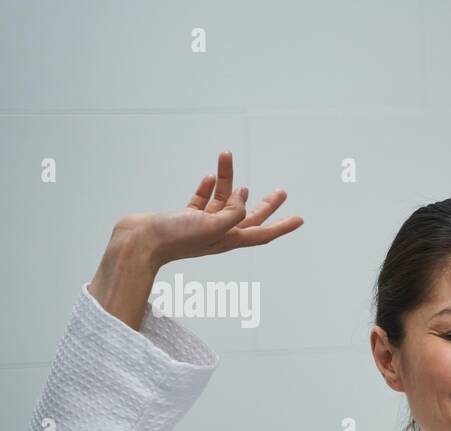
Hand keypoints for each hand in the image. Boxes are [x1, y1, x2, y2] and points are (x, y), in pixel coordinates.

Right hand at [89, 150, 301, 329]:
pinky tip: (211, 177)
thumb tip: (242, 199)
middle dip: (266, 204)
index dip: (283, 226)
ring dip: (227, 180)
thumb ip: (233, 213)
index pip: (264, 233)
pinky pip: (201, 202)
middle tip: (281, 192)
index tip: (300, 219)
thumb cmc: (174, 239)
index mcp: (229, 239)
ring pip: (222, 201)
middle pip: (250, 217)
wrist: (138, 243)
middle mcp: (218, 234)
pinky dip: (208, 189)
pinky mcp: (183, 218)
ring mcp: (200, 226)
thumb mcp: (212, 226)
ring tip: (227, 156)